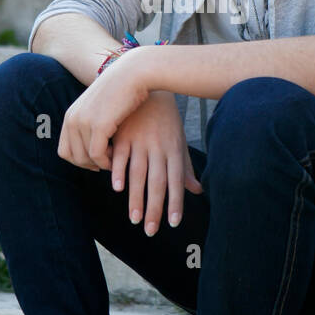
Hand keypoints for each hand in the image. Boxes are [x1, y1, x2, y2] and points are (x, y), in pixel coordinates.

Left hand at [57, 50, 148, 171]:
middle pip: (72, 157)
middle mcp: (72, 119)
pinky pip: (97, 155)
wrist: (133, 73)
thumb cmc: (122, 91)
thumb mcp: (99, 107)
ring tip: (114, 158)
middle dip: (89, 165)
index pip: (64, 151)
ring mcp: (84, 122)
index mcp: (70, 115)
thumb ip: (91, 123)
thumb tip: (91, 143)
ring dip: (100, 163)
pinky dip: (106, 161)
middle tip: (106, 163)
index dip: (79, 161)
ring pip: (85, 158)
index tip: (96, 161)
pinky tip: (117, 157)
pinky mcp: (98, 125)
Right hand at [109, 90, 202, 233]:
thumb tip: (198, 190)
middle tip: (150, 231)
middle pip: (157, 182)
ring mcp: (139, 141)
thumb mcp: (178, 140)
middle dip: (154, 208)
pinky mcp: (122, 135)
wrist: (148, 83)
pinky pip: (120, 157)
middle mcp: (158, 147)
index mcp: (174, 149)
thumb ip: (185, 167)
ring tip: (134, 219)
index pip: (176, 181)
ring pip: (138, 173)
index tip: (173, 223)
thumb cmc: (166, 118)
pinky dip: (118, 172)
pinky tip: (117, 188)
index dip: (175, 202)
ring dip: (135, 198)